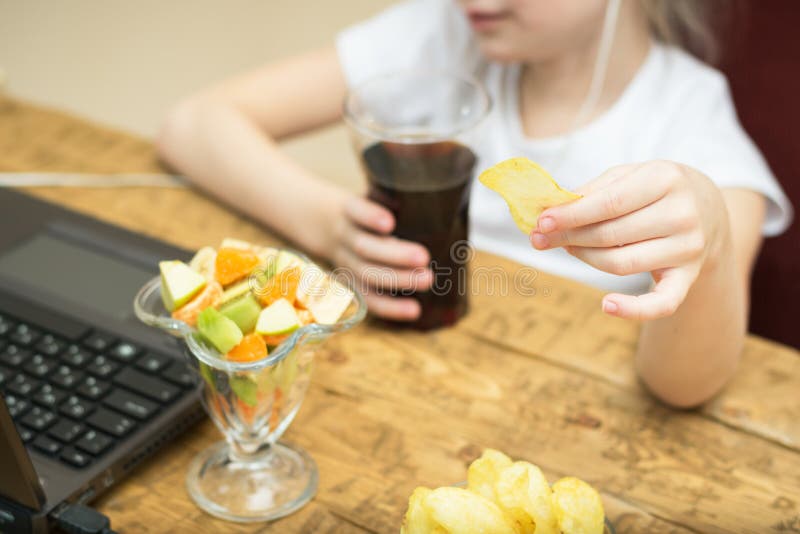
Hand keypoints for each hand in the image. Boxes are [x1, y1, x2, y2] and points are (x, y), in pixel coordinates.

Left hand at [325, 195, 431, 319]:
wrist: (306, 208)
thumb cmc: (351, 234)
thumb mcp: (362, 253)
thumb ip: (391, 260)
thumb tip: (439, 266)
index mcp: (353, 274)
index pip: (369, 296)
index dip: (391, 307)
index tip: (417, 311)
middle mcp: (346, 257)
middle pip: (368, 272)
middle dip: (399, 278)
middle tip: (428, 279)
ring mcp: (344, 232)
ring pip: (364, 247)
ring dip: (393, 254)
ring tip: (423, 256)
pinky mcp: (343, 206)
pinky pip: (354, 213)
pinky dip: (370, 218)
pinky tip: (389, 223)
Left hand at [530, 161, 729, 319]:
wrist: (708, 209)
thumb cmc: (653, 190)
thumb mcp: (628, 176)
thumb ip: (591, 190)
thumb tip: (549, 209)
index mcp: (666, 179)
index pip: (609, 203)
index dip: (571, 215)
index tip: (541, 222)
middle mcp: (683, 214)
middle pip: (611, 235)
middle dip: (569, 238)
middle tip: (541, 238)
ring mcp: (688, 248)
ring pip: (621, 264)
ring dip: (584, 258)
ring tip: (568, 248)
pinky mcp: (688, 277)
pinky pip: (661, 303)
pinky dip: (633, 310)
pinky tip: (606, 305)